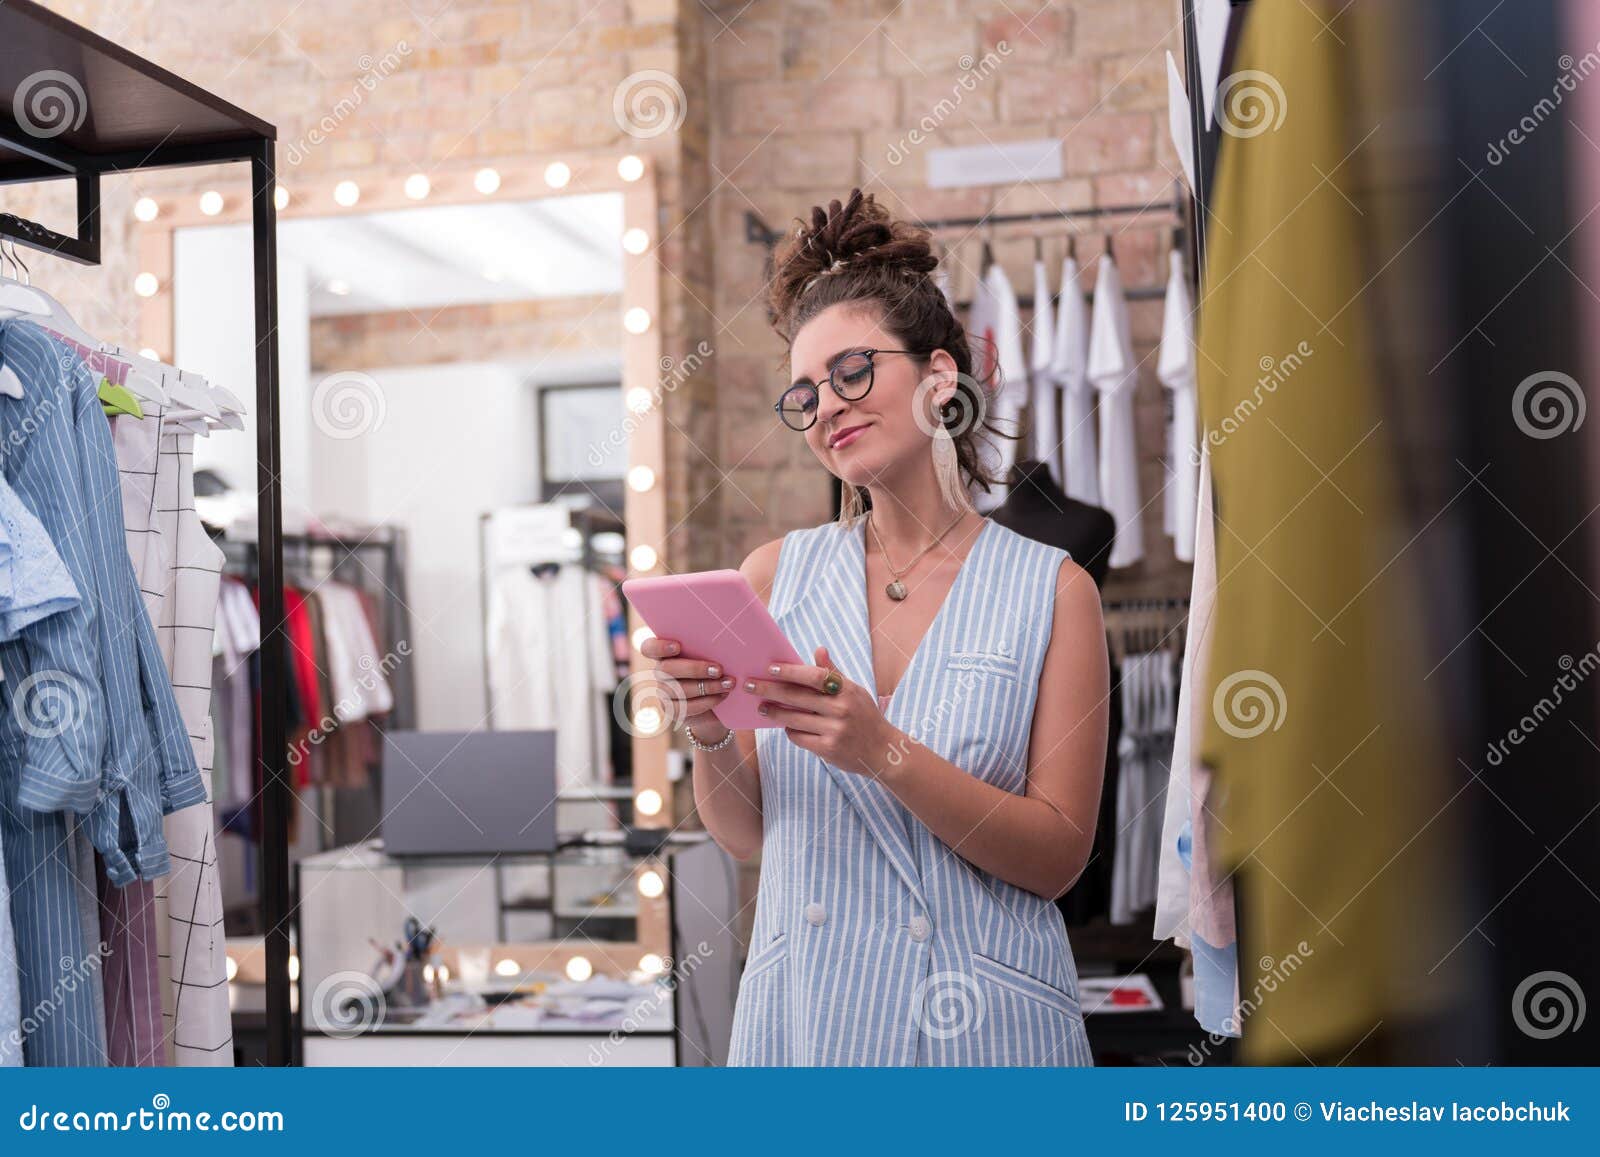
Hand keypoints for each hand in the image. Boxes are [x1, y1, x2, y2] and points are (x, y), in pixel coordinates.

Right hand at [638, 636, 734, 743]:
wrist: (721, 704)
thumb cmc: (717, 671)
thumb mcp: (714, 657)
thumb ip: (710, 649)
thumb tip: (723, 643)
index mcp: (667, 653)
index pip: (649, 648)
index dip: (658, 647)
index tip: (677, 646)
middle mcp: (661, 671)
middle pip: (666, 668)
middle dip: (694, 669)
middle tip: (718, 670)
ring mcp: (664, 692)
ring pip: (678, 689)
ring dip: (707, 686)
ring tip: (728, 684)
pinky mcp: (672, 710)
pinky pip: (685, 707)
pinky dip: (706, 701)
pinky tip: (721, 696)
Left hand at [742, 646, 896, 777]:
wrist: (883, 751)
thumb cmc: (865, 716)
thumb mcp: (855, 691)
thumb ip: (833, 673)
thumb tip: (818, 649)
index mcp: (847, 690)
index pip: (815, 676)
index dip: (791, 671)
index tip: (770, 667)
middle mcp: (842, 709)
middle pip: (797, 697)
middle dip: (769, 690)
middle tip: (749, 685)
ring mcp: (835, 730)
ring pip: (793, 719)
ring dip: (773, 712)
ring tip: (761, 707)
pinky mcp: (828, 749)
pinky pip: (799, 737)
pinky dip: (789, 731)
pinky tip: (785, 726)